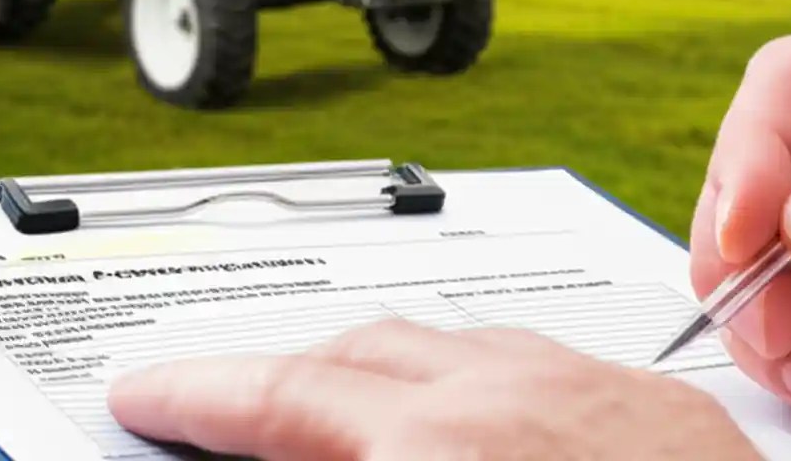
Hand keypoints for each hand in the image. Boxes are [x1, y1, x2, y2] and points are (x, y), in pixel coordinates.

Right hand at [106, 318, 761, 459]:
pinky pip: (523, 353)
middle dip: (269, 374)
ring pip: (438, 341)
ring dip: (367, 362)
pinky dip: (461, 367)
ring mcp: (581, 385)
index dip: (196, 396)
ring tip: (328, 393)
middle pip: (348, 355)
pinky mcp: (645, 398)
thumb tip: (307, 452)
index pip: (276, 404)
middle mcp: (505, 397)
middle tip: (216, 399)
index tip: (146, 393)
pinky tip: (463, 396)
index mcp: (437, 451)